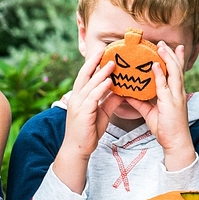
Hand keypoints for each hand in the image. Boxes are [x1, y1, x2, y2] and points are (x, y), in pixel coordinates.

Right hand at [58, 46, 114, 161]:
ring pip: (90, 84)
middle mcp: (76, 98)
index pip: (85, 76)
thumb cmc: (89, 131)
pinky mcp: (82, 113)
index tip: (102, 53)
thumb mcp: (102, 113)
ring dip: (101, 73)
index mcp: (79, 96)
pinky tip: (109, 82)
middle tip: (105, 50)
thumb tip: (122, 91)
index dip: (93, 64)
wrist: (78, 149)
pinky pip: (92, 97)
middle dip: (94, 62)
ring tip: (112, 64)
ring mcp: (77, 105)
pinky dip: (101, 88)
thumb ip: (110, 101)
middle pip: (84, 75)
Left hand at [123, 43, 193, 156]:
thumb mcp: (149, 112)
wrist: (175, 142)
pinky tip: (155, 65)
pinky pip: (165, 85)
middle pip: (176, 68)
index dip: (174, 59)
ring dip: (167, 58)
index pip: (175, 72)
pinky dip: (160, 74)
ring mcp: (176, 96)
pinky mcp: (171, 102)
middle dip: (171, 54)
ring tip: (160, 47)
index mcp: (175, 93)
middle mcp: (178, 92)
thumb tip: (127, 94)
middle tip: (163, 43)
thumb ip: (139, 102)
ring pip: (174, 72)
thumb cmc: (165, 128)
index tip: (171, 48)